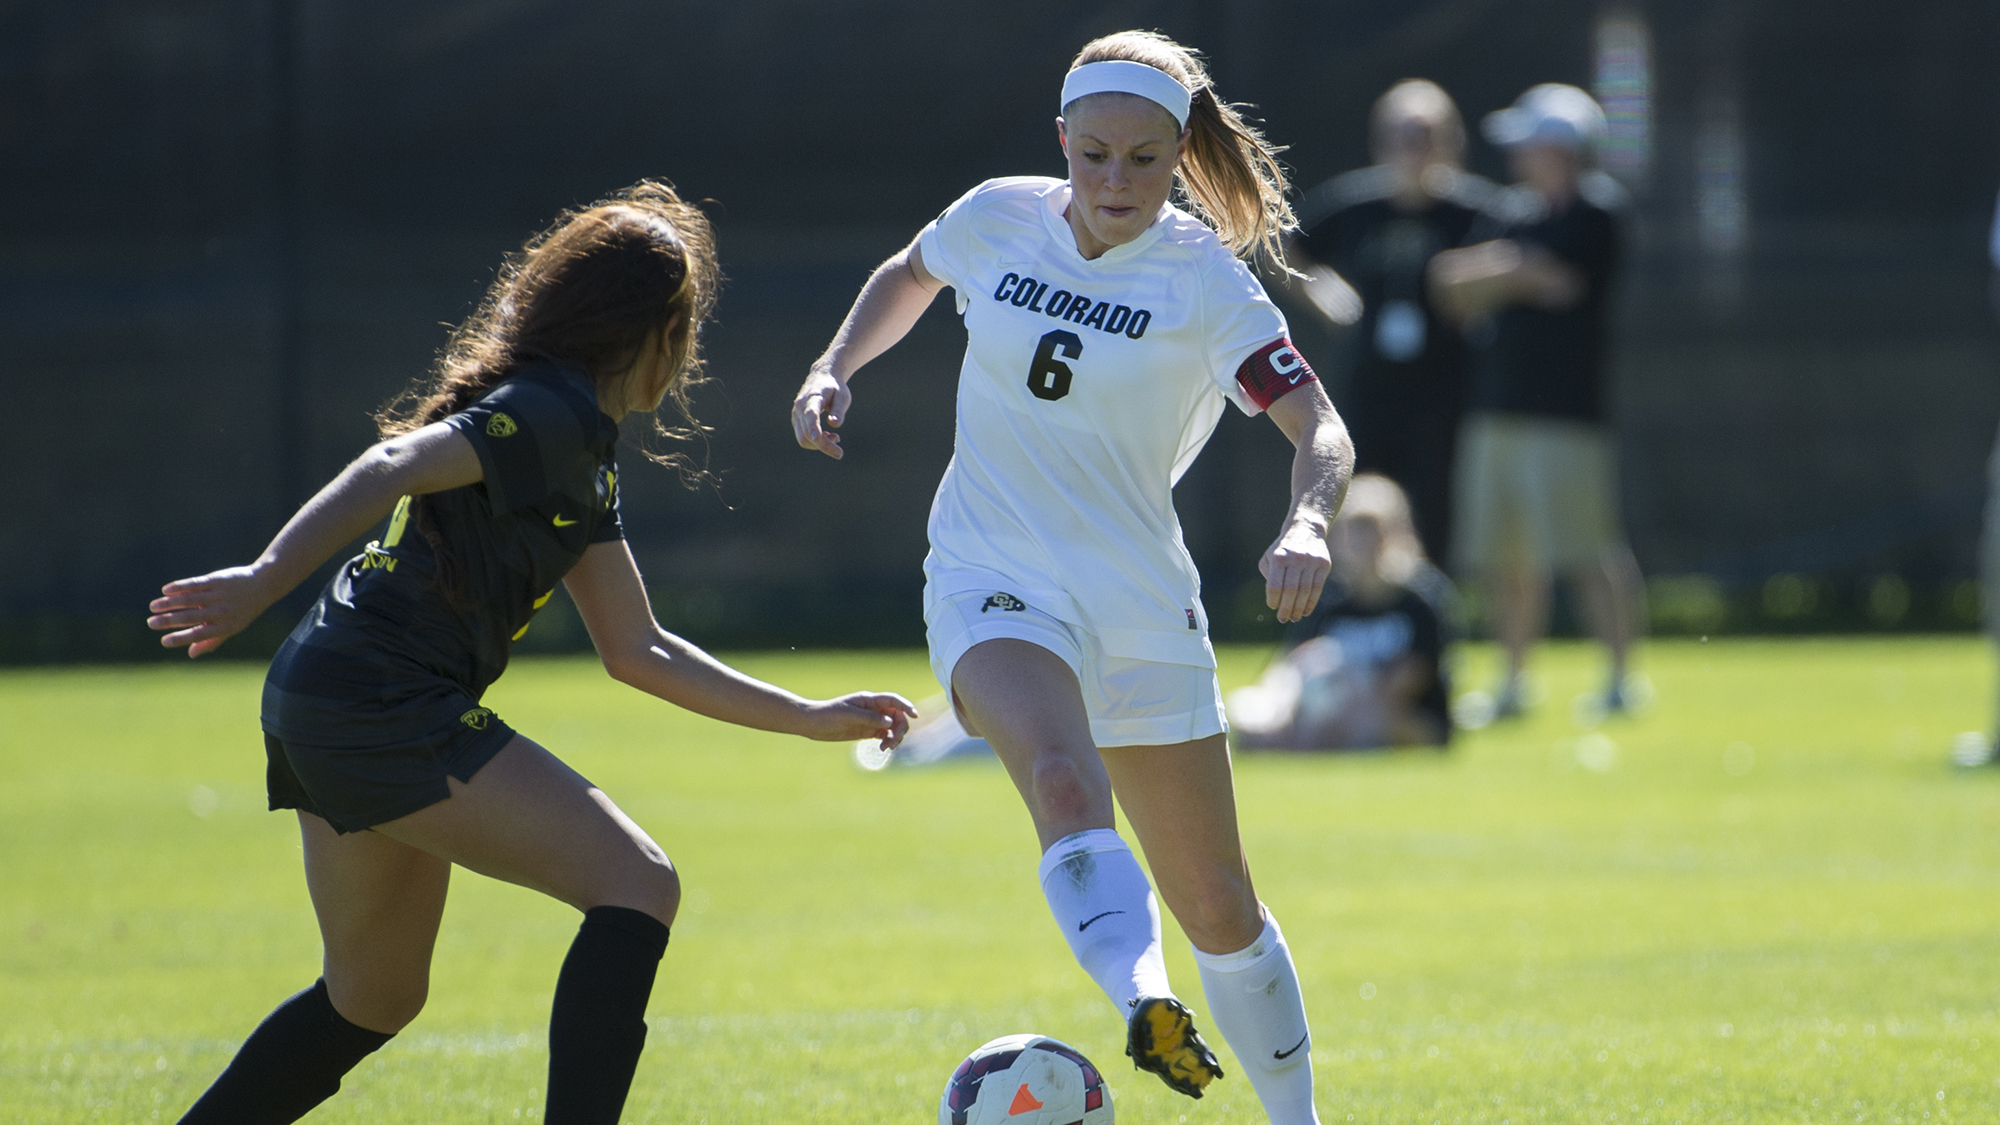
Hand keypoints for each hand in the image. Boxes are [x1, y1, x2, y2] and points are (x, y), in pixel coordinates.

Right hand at [147, 565, 279, 657]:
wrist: (263, 584)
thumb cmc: (244, 609)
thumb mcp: (234, 626)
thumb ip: (212, 640)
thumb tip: (191, 654)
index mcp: (227, 626)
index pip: (200, 634)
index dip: (181, 638)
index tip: (164, 641)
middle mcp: (223, 611)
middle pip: (191, 617)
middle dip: (169, 621)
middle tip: (151, 623)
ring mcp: (220, 594)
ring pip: (190, 599)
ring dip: (169, 603)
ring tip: (154, 607)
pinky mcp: (217, 580)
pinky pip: (195, 584)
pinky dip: (179, 587)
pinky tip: (166, 590)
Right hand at [792, 365, 851, 459]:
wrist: (821, 377)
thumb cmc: (834, 387)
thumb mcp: (842, 396)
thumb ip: (838, 410)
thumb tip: (834, 424)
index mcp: (812, 398)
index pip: (811, 416)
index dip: (814, 430)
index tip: (821, 441)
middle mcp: (800, 408)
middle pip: (807, 434)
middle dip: (824, 445)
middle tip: (840, 451)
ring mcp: (796, 415)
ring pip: (803, 439)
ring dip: (820, 445)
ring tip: (835, 438)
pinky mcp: (796, 421)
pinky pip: (803, 437)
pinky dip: (815, 442)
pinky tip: (828, 436)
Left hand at [798, 692, 918, 749]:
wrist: (812, 723)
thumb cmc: (828, 714)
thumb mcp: (849, 715)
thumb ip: (870, 717)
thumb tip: (890, 721)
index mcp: (869, 700)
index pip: (893, 701)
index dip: (906, 706)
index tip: (915, 715)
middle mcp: (873, 709)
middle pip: (897, 716)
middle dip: (900, 728)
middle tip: (894, 741)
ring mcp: (871, 721)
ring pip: (892, 727)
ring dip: (895, 737)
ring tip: (887, 748)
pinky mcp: (866, 731)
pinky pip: (884, 735)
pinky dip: (887, 742)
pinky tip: (882, 749)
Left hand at [1259, 519, 1331, 624]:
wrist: (1305, 529)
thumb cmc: (1283, 548)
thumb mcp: (1269, 557)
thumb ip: (1269, 576)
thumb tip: (1275, 599)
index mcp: (1279, 557)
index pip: (1275, 585)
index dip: (1273, 600)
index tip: (1273, 607)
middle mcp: (1296, 558)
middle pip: (1291, 590)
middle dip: (1286, 608)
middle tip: (1283, 619)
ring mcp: (1311, 561)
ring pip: (1305, 591)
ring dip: (1299, 608)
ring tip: (1294, 618)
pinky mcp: (1324, 564)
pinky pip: (1317, 588)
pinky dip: (1311, 602)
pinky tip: (1306, 611)